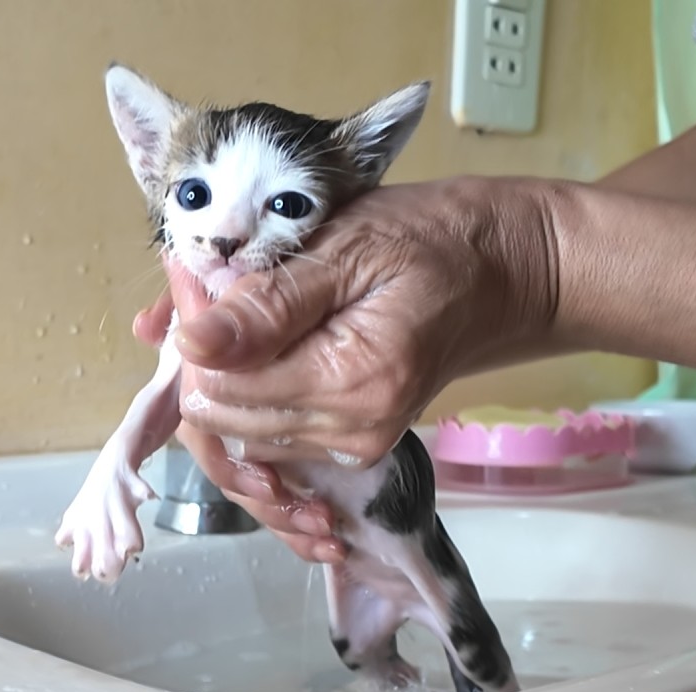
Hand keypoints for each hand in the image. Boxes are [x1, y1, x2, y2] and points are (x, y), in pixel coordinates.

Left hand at [136, 176, 560, 560]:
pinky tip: (265, 343)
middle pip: (222, 422)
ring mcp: (355, 445)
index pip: (218, 392)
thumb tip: (189, 344)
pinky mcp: (355, 444)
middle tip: (214, 286)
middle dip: (204, 358)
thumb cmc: (430, 241)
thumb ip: (268, 305)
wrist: (506, 273)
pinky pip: (272, 434)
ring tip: (246, 307)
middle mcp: (350, 433)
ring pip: (240, 432)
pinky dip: (252, 392)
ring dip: (226, 374)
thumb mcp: (347, 248)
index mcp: (348, 384)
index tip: (197, 276)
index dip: (193, 333)